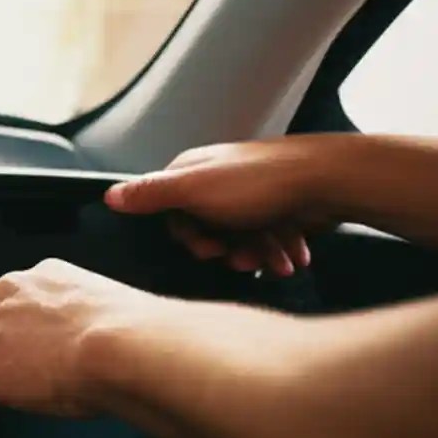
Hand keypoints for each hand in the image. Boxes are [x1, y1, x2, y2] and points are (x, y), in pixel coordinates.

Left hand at [0, 258, 167, 415]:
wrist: (124, 345)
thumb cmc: (132, 331)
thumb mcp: (110, 310)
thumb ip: (93, 318)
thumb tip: (100, 337)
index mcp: (44, 277)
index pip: (14, 303)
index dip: (15, 327)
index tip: (23, 339)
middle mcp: (10, 297)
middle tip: (5, 368)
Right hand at [104, 136, 344, 275]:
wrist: (327, 178)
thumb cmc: (261, 183)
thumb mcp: (194, 190)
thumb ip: (151, 194)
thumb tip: (110, 195)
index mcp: (194, 172)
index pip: (173, 212)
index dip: (190, 236)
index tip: (208, 249)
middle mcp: (220, 181)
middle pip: (209, 227)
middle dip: (227, 249)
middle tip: (243, 259)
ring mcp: (252, 194)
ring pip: (242, 236)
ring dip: (257, 255)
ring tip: (273, 264)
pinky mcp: (281, 207)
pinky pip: (271, 237)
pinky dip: (279, 252)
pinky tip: (290, 260)